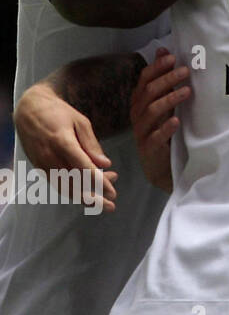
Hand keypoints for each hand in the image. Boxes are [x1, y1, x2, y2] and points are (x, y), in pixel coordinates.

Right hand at [14, 82, 117, 210]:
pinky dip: (72, 190)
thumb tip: (105, 164)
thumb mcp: (81, 121)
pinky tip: (87, 190)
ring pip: (64, 187)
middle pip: (73, 183)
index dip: (99, 183)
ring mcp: (42, 163)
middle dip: (93, 197)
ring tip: (103, 198)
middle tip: (111, 205)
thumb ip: (91, 144)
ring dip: (84, 195)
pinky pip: (56, 183)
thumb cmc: (58, 112)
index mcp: (63, 143)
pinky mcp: (38, 167)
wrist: (29, 110)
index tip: (112, 192)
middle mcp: (50, 156)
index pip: (83, 169)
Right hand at [130, 49, 190, 191]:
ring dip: (169, 99)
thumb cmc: (164, 129)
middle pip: (148, 93)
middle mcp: (138, 115)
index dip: (156, 68)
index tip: (173, 57)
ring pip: (151, 112)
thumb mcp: (164, 102)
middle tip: (186, 71)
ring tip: (187, 91)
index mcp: (140, 102)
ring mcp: (142, 132)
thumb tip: (164, 49)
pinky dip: (166, 128)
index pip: (144, 80)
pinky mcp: (149, 149)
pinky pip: (155, 137)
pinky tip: (177, 121)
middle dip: (166, 80)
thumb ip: (163, 79)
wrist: (161, 165)